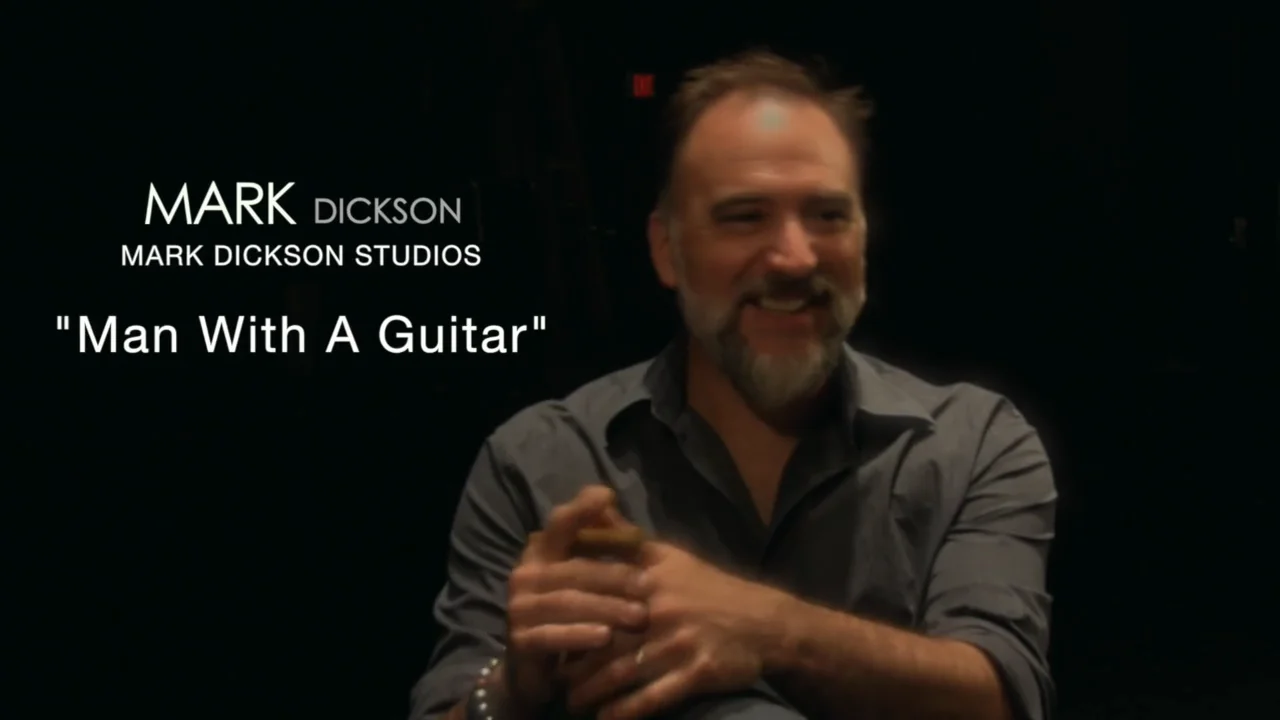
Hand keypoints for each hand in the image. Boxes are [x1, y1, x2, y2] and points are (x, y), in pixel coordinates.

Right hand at [503, 486, 649, 712]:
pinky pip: (552, 635)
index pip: (560, 523)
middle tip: (649, 586)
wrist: (533, 670)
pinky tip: (606, 638)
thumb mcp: (585, 578)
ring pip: (567, 603)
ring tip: (638, 616)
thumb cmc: (570, 615)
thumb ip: (596, 541)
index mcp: (542, 552)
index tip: (607, 495)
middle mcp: (526, 574)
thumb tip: (610, 497)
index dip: (581, 509)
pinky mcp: (519, 639)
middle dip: (613, 576)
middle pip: (573, 569)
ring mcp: (519, 607)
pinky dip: (580, 635)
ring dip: (605, 608)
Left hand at [565, 542, 790, 719]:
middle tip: (552, 677)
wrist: (765, 621)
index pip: (597, 597)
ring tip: (573, 702)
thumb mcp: (669, 555)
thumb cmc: (709, 587)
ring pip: (623, 671)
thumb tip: (591, 510)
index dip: (569, 616)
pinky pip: (654, 696)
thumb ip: (625, 538)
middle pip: (604, 639)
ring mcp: (679, 643)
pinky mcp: (697, 672)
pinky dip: (627, 710)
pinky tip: (607, 718)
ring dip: (592, 690)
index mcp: (649, 580)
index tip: (546, 630)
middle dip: (574, 661)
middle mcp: (661, 610)